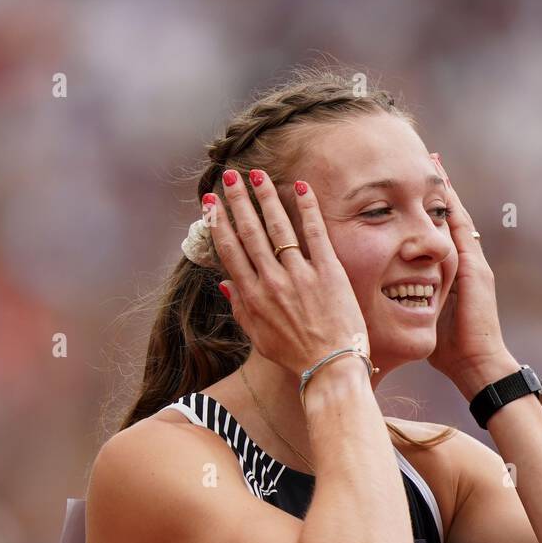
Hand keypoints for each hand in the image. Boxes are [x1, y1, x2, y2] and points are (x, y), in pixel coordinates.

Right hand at [206, 170, 369, 378]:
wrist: (330, 367)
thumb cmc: (295, 355)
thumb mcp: (259, 338)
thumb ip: (240, 308)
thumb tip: (224, 283)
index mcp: (253, 297)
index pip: (230, 250)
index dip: (218, 223)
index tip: (212, 203)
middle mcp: (272, 282)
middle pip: (250, 232)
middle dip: (238, 201)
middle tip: (230, 177)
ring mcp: (300, 275)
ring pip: (278, 227)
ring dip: (266, 197)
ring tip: (257, 175)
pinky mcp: (328, 273)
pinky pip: (315, 233)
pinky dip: (307, 208)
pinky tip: (300, 187)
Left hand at [426, 155, 514, 392]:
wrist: (475, 364)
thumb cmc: (451, 351)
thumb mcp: (426, 320)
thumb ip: (412, 305)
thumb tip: (387, 302)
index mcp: (454, 274)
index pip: (439, 235)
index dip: (428, 211)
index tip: (414, 187)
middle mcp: (467, 263)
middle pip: (450, 218)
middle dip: (440, 191)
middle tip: (429, 159)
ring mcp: (474, 264)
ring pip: (457, 218)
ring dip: (447, 191)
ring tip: (436, 163)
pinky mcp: (476, 270)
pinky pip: (462, 232)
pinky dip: (453, 210)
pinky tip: (443, 188)